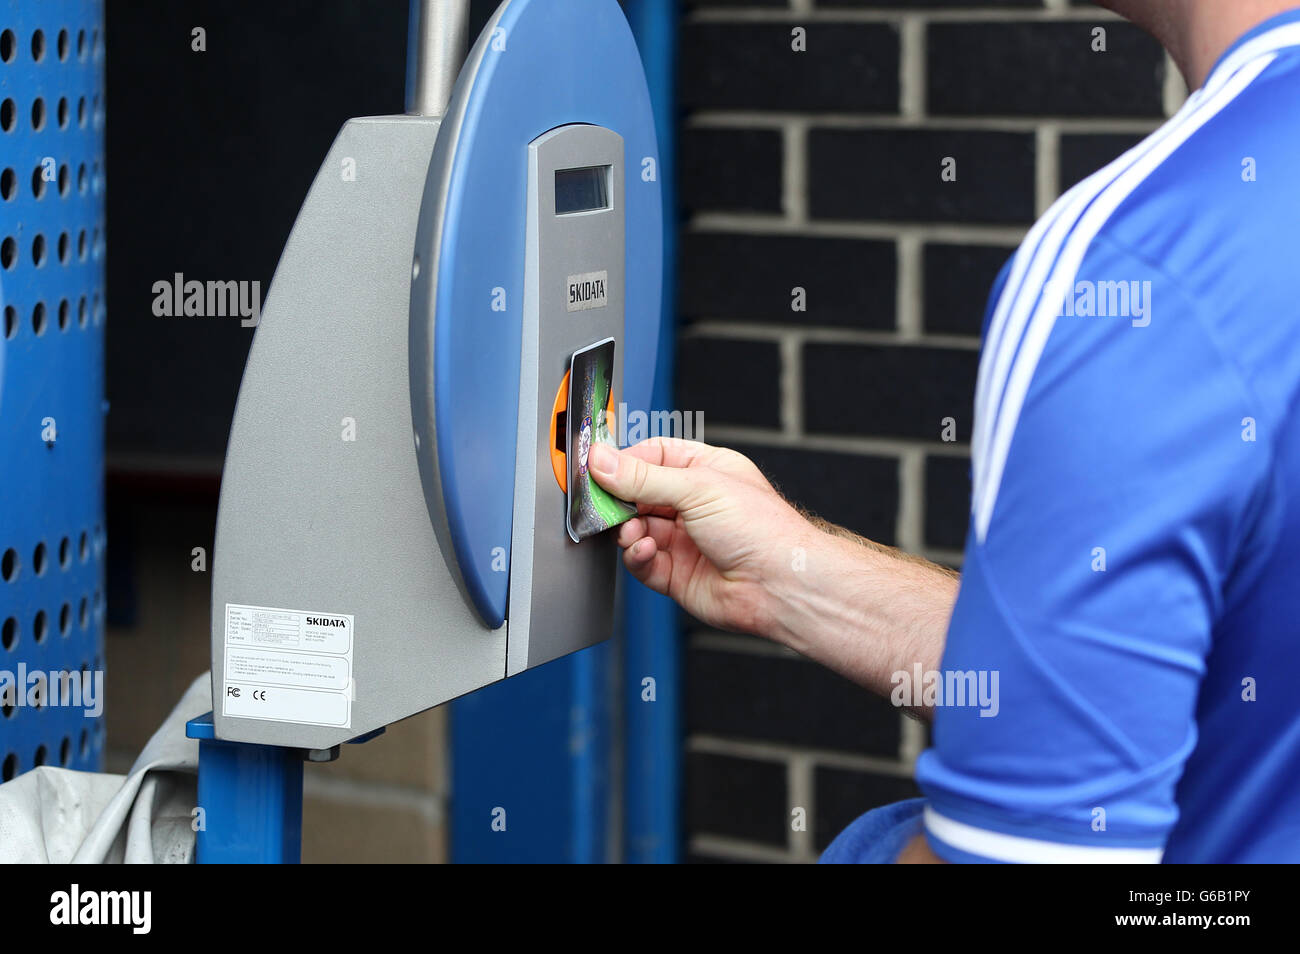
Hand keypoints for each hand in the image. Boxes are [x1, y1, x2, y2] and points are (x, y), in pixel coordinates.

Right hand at [587, 438, 815, 637]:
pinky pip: (642, 562)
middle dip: (619, 500)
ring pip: (635, 530)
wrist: (780, 585)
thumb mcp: (698, 487)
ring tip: (632, 532)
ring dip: (627, 531)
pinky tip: (646, 551)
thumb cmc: (763, 530)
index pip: (652, 457)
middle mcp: (693, 504)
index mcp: (705, 471)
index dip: (624, 462)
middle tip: (601, 503)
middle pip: (637, 495)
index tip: (596, 467)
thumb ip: (644, 477)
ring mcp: (684, 540)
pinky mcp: (676, 574)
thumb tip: (602, 461)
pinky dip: (637, 556)